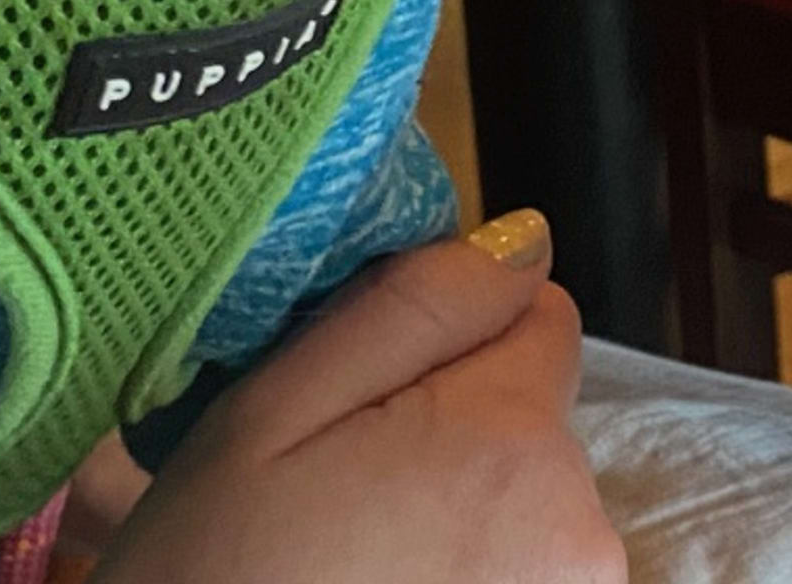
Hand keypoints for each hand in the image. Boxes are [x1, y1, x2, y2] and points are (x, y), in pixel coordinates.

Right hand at [90, 215, 622, 583]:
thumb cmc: (211, 580)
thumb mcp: (270, 418)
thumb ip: (411, 308)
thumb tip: (521, 241)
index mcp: (511, 436)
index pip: (536, 311)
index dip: (443, 339)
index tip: (362, 399)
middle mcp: (579, 520)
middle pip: (528, 410)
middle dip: (447, 428)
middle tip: (336, 489)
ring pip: (521, 493)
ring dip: (454, 507)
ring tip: (352, 552)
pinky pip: (519, 563)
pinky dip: (462, 569)